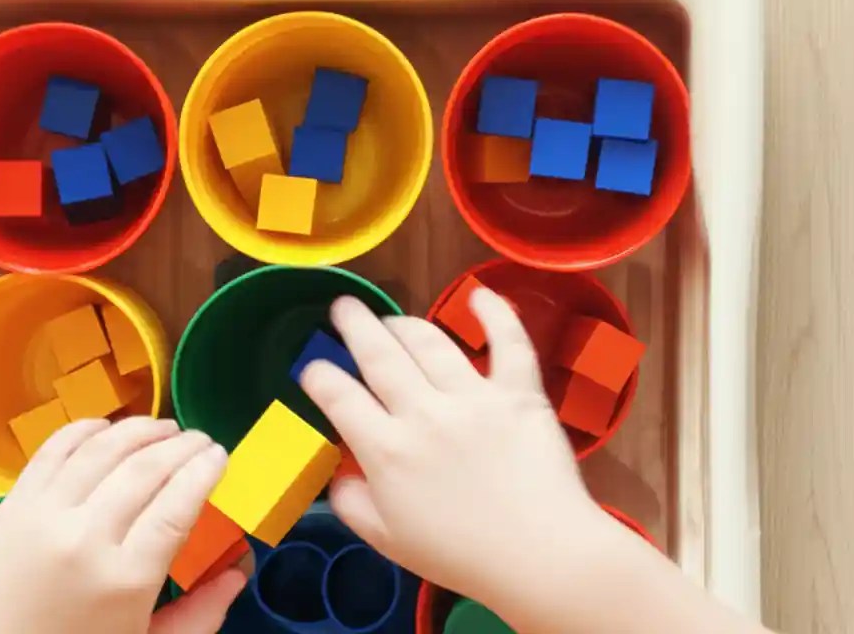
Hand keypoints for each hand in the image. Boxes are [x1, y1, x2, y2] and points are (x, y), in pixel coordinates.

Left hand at [0, 417, 245, 633]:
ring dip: (138, 429)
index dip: (204, 471)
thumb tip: (239, 572)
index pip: (177, 504)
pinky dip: (84, 430)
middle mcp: (86, 538)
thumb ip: (199, 615)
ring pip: (101, 449)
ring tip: (162, 428)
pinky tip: (105, 429)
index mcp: (126, 579)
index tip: (219, 456)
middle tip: (199, 439)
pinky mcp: (11, 506)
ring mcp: (43, 515)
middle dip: (181, 445)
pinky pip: (52, 450)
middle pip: (145, 469)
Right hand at [303, 289, 774, 633]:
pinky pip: (508, 342)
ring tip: (392, 318)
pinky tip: (479, 295)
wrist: (540, 558)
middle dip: (354, 325)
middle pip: (379, 354)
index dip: (318, 375)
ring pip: (430, 342)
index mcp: (387, 450)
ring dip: (404, 323)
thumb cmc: (462, 556)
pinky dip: (496, 313)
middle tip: (343, 307)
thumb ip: (352, 503)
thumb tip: (337, 475)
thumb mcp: (387, 541)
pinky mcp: (519, 393)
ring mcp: (474, 397)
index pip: (339, 397)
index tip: (312, 367)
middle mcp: (424, 413)